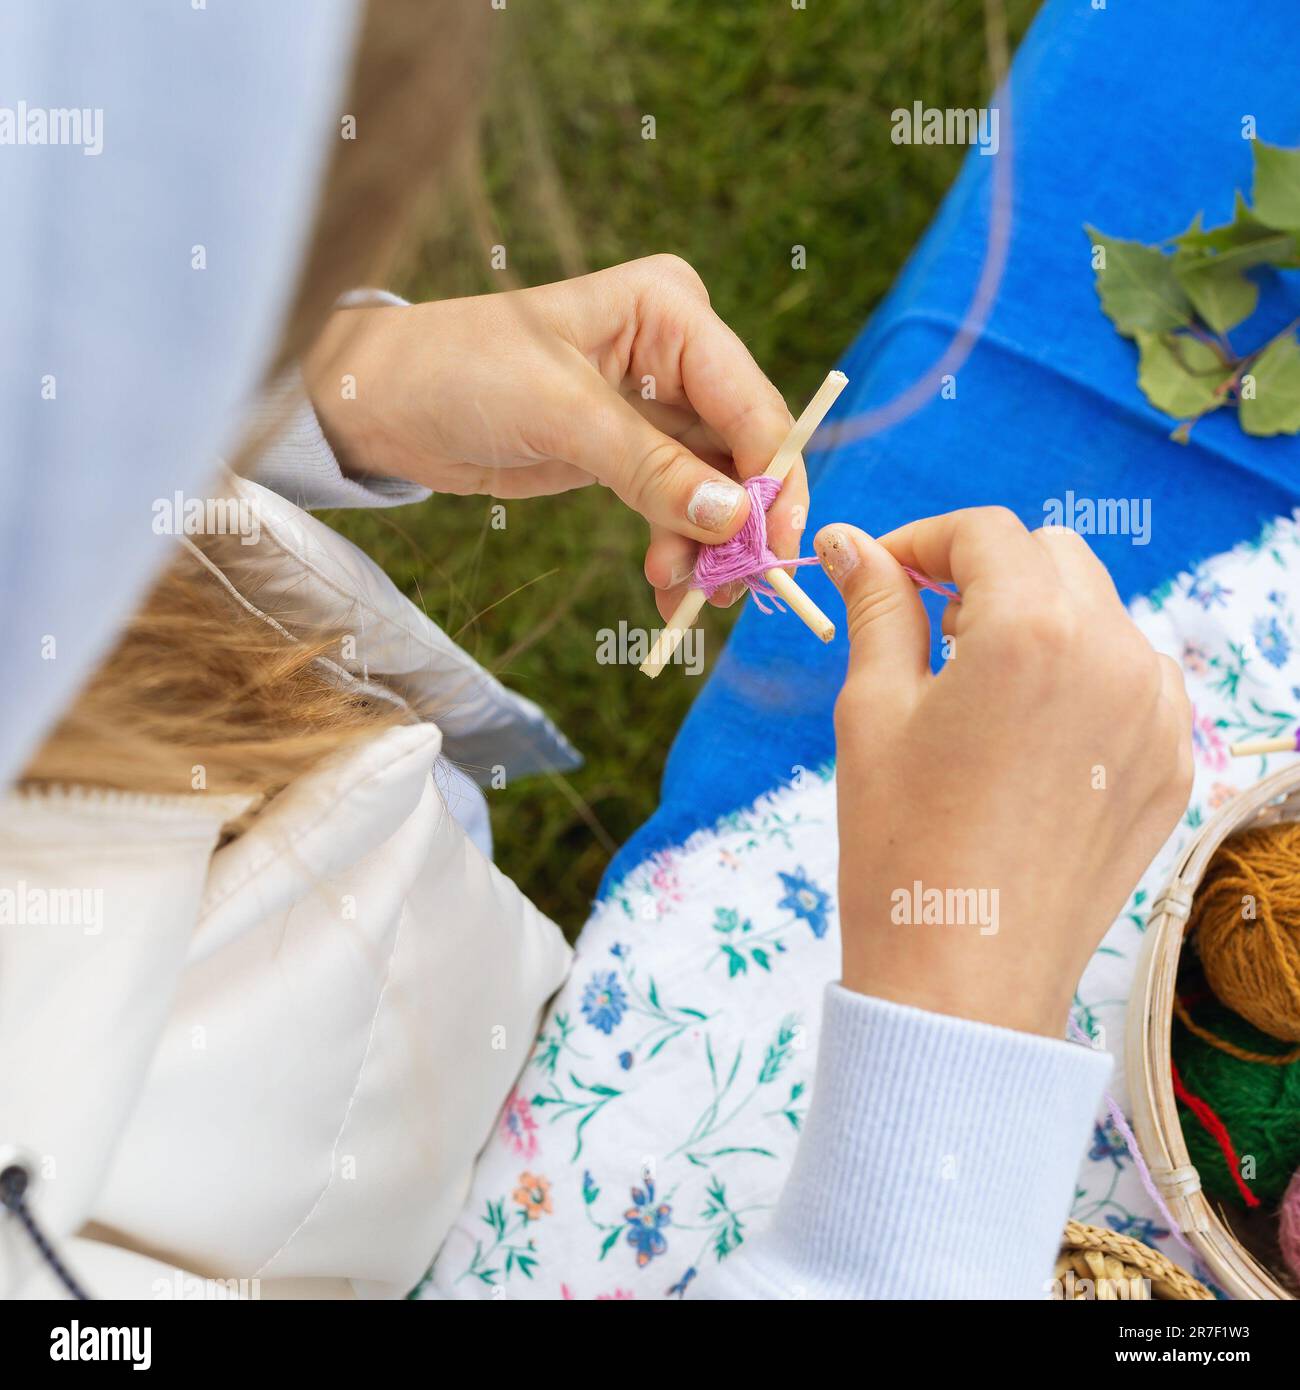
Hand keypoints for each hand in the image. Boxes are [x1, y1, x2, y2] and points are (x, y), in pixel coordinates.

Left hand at [302, 256, 805, 618]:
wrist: (384, 403)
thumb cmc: (461, 372)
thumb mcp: (561, 415)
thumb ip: (651, 468)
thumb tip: (731, 518)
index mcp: (672, 312)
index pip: (750, 402)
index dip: (771, 479)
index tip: (772, 549)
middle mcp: (676, 354)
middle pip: (742, 450)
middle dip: (737, 524)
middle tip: (730, 591)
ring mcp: (655, 407)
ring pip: (713, 489)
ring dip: (705, 549)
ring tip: (682, 599)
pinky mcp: (629, 451)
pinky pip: (675, 507)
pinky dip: (677, 549)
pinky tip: (666, 590)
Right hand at [813, 509, 1192, 1037]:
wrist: (963, 979)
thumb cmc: (900, 845)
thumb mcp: (872, 709)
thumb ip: (877, 607)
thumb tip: (850, 542)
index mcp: (1033, 630)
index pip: (983, 532)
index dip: (923, 542)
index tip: (885, 575)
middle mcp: (1115, 655)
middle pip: (1051, 556)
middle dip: (986, 574)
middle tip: (927, 631)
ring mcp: (1157, 713)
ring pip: (1099, 611)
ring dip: (1038, 619)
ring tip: (978, 689)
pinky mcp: (1170, 763)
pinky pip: (1131, 677)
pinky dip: (1081, 676)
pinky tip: (1029, 734)